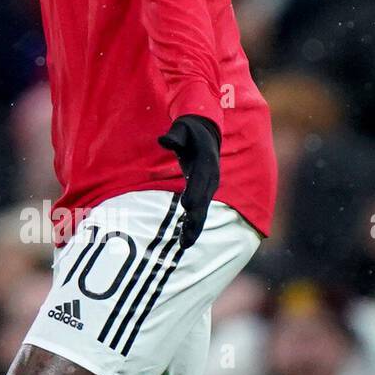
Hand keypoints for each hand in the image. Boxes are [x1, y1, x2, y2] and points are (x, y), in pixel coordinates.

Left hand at [158, 115, 220, 247]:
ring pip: (203, 210)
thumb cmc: (190, 131)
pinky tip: (183, 240)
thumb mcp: (182, 129)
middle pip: (204, 201)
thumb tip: (163, 140)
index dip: (195, 193)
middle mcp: (211, 178)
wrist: (205, 135)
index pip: (201, 180)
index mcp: (207, 163)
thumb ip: (175, 136)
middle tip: (187, 237)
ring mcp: (209, 188)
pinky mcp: (203, 193)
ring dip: (194, 228)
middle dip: (196, 219)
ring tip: (185, 245)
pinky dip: (192, 225)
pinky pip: (199, 211)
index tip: (187, 206)